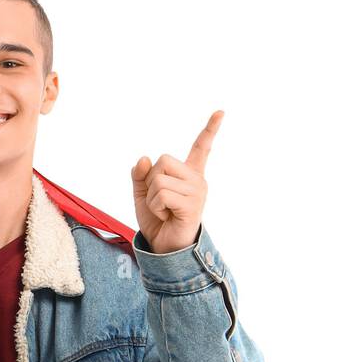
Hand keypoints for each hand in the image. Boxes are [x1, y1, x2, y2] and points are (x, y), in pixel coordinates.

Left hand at [131, 109, 223, 254]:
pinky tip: (166, 216)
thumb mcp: (143, 194)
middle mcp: (197, 180)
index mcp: (188, 174)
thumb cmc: (157, 221)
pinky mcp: (192, 205)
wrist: (164, 249)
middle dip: (150, 180)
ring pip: (158, 179)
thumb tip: (144, 158)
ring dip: (151, 198)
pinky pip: (161, 194)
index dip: (210, 129)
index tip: (221, 112)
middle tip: (159, 201)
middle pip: (162, 160)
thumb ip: (140, 174)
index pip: (201, 147)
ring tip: (163, 211)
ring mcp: (197, 192)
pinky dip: (155, 207)